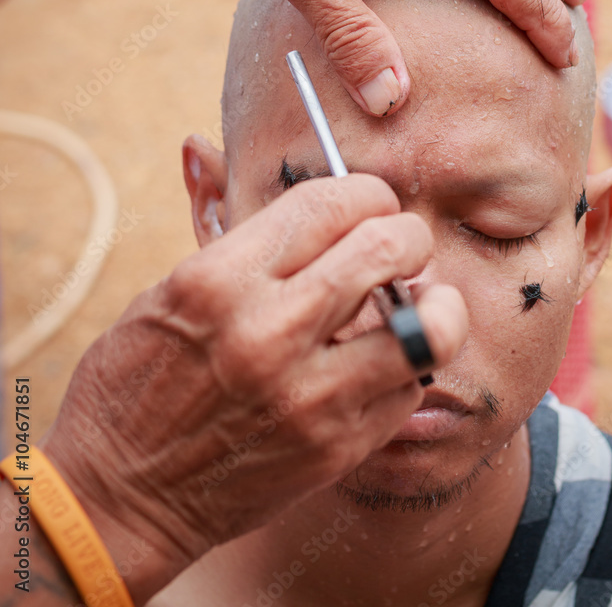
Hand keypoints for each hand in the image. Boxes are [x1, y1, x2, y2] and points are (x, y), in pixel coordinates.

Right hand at [40, 174, 466, 602]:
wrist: (117, 497)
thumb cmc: (136, 381)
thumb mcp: (170, 290)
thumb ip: (241, 238)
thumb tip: (264, 174)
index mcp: (220, 280)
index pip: (329, 203)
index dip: (365, 192)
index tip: (370, 203)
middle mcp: (269, 332)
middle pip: (387, 248)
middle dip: (408, 235)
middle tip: (402, 246)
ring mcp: (308, 396)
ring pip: (425, 327)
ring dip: (435, 303)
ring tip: (419, 300)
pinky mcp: (335, 449)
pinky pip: (409, 388)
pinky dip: (408, 364)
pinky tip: (384, 359)